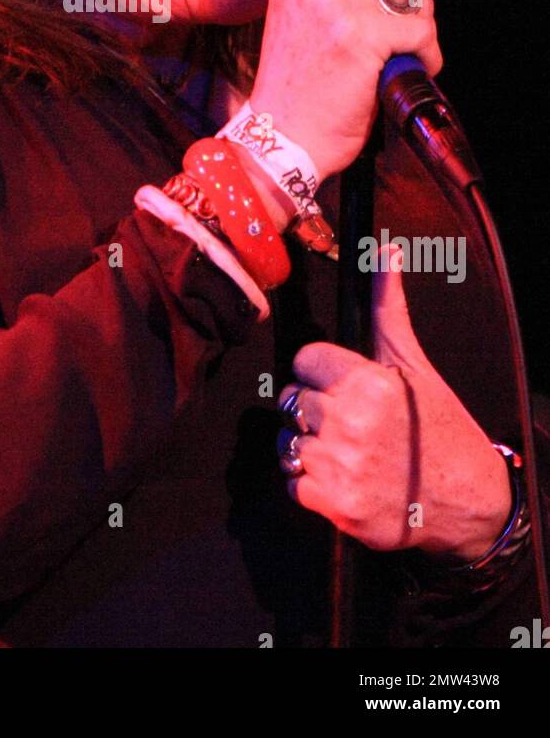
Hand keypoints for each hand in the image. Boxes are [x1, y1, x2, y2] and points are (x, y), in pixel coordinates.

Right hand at [250, 0, 442, 183]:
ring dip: (420, 30)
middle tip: (402, 41)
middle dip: (411, 7)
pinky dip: (426, 54)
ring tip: (405, 56)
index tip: (388, 19)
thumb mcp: (303, 22)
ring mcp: (335, 5)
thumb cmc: (298, 92)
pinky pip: (419, 31)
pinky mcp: (359, 36)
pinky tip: (410, 70)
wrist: (283, 138)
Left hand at [277, 246, 511, 560]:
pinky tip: (343, 479)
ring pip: (288, 442)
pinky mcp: (335, 506)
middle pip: (294, 401)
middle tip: (352, 424)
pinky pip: (292, 483)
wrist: (468, 502)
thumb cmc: (439, 427)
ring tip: (348, 452)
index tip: (345, 387)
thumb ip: (388, 309)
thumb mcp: (415, 365)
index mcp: (367, 382)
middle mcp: (350, 422)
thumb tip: (385, 251)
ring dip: (309, 448)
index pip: (304, 360)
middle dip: (316, 410)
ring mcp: (341, 466)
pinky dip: (310, 486)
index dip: (322, 373)